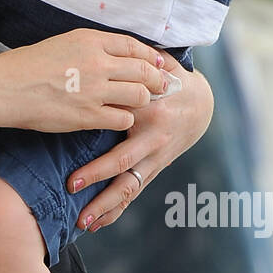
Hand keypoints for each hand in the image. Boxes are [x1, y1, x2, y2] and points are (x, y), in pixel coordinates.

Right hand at [0, 29, 168, 133]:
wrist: (6, 87)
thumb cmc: (27, 66)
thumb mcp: (62, 44)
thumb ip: (91, 48)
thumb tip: (115, 56)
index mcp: (90, 41)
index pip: (134, 46)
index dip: (151, 56)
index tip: (159, 64)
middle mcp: (97, 63)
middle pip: (144, 71)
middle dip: (157, 80)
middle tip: (161, 88)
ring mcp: (95, 90)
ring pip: (139, 95)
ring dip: (141, 101)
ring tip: (136, 104)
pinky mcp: (89, 116)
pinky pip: (123, 118)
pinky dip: (124, 119)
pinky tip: (116, 118)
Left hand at [65, 55, 212, 230]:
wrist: (201, 104)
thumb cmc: (167, 80)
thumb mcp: (155, 69)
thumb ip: (136, 62)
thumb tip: (112, 48)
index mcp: (148, 110)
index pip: (117, 123)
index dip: (99, 128)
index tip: (72, 138)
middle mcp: (152, 139)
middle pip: (123, 164)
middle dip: (97, 177)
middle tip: (71, 186)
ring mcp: (155, 158)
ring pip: (129, 187)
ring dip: (105, 206)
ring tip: (82, 222)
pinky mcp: (155, 169)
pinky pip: (134, 193)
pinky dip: (115, 210)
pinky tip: (96, 225)